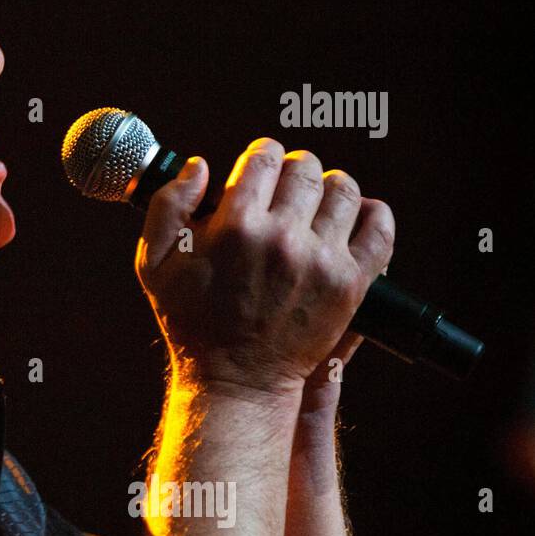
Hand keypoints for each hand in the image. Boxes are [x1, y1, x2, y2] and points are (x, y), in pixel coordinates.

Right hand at [135, 138, 394, 397]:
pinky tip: (353, 218)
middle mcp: (282, 237)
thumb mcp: (155, 263)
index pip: (264, 158)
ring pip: (343, 190)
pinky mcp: (352, 283)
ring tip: (316, 203)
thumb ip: (168, 205)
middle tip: (284, 188)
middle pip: (305, 169)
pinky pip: (379, 227)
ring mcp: (322, 260)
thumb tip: (199, 166)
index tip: (258, 168)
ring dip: (329, 188)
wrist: (237, 379)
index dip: (260, 156)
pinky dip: (372, 213)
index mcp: (235, 226)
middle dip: (292, 170)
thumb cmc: (191, 321)